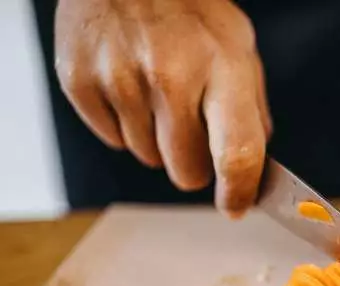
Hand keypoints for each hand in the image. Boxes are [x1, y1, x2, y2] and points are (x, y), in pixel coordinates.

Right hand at [55, 0, 270, 216]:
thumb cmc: (190, 9)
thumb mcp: (238, 48)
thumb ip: (251, 109)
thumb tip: (254, 166)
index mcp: (222, 68)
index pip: (236, 153)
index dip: (238, 192)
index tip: (236, 206)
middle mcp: (170, 77)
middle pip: (185, 172)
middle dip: (193, 163)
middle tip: (192, 129)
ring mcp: (120, 79)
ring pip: (147, 159)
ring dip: (157, 140)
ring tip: (157, 92)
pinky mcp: (80, 81)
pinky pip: (112, 139)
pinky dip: (124, 124)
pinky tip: (130, 85)